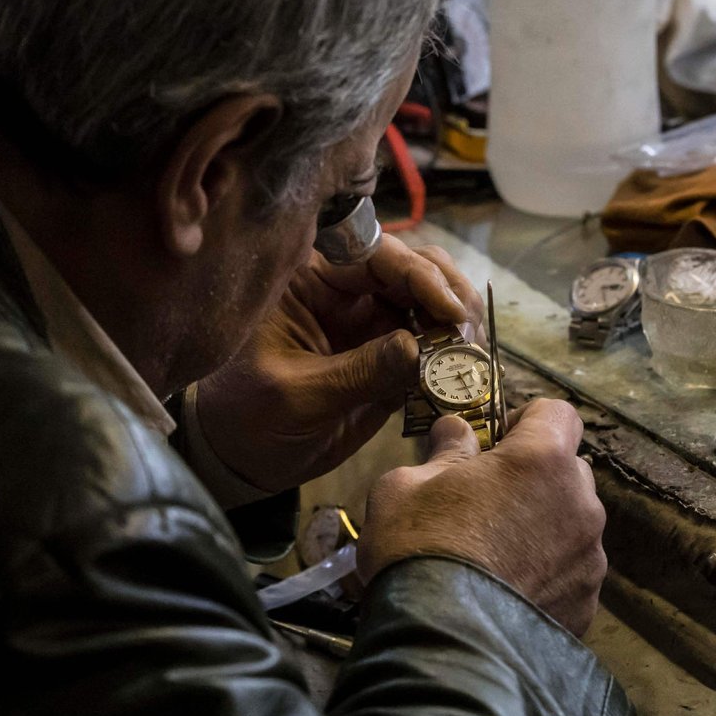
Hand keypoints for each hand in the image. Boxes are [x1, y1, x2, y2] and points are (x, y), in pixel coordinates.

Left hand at [194, 237, 482, 492]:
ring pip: (431, 302)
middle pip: (415, 268)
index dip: (418, 272)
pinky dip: (454, 355)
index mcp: (312, 281)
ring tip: (472, 353)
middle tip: (467, 333)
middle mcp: (348, 293)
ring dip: (457, 322)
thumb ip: (357, 372)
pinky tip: (468, 372)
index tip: (447, 308)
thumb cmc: (249, 418)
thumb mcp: (298, 395)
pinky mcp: (391, 359)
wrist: (243, 460)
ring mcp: (372, 324)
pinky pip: (432, 346)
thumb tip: (416, 347)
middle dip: (448, 293)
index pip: (374, 254)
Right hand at [357, 399, 606, 636]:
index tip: (496, 443)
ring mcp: (589, 559)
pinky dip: (546, 573)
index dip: (527, 421)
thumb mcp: (407, 485)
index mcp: (542, 460)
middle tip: (487, 500)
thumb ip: (443, 451)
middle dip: (533, 477)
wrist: (440, 646)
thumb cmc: (419, 549)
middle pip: (567, 470)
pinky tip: (505, 590)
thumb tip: (455, 431)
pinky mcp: (587, 605)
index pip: (558, 413)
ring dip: (542, 527)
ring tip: (494, 554)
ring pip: (570, 523)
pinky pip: (569, 572)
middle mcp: (581, 503)